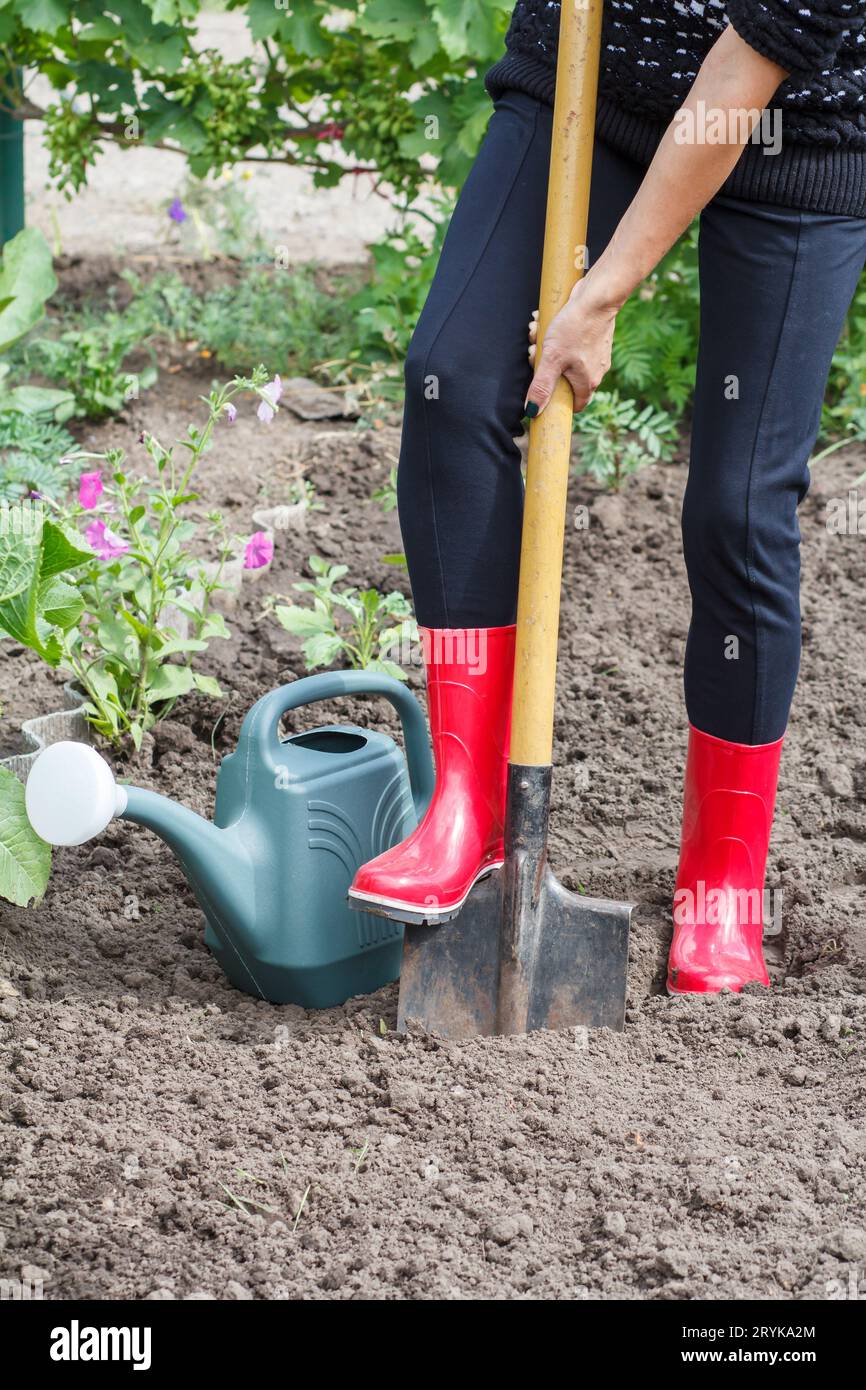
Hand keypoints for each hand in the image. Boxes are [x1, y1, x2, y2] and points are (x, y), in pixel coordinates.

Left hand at [525, 275, 617, 415]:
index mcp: (588, 382)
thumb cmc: (575, 328)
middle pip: (565, 379)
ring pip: (564, 358)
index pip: (574, 405)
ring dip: (547, 348)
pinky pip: (571, 343)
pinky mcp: (593, 337)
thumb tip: (532, 411)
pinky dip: (557, 335)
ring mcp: (596, 353)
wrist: (597, 296)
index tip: (542, 393)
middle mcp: (596, 371)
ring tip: (537, 334)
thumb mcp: (552, 359)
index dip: (557, 402)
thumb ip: (542, 386)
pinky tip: (547, 323)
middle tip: (535, 354)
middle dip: (545, 367)